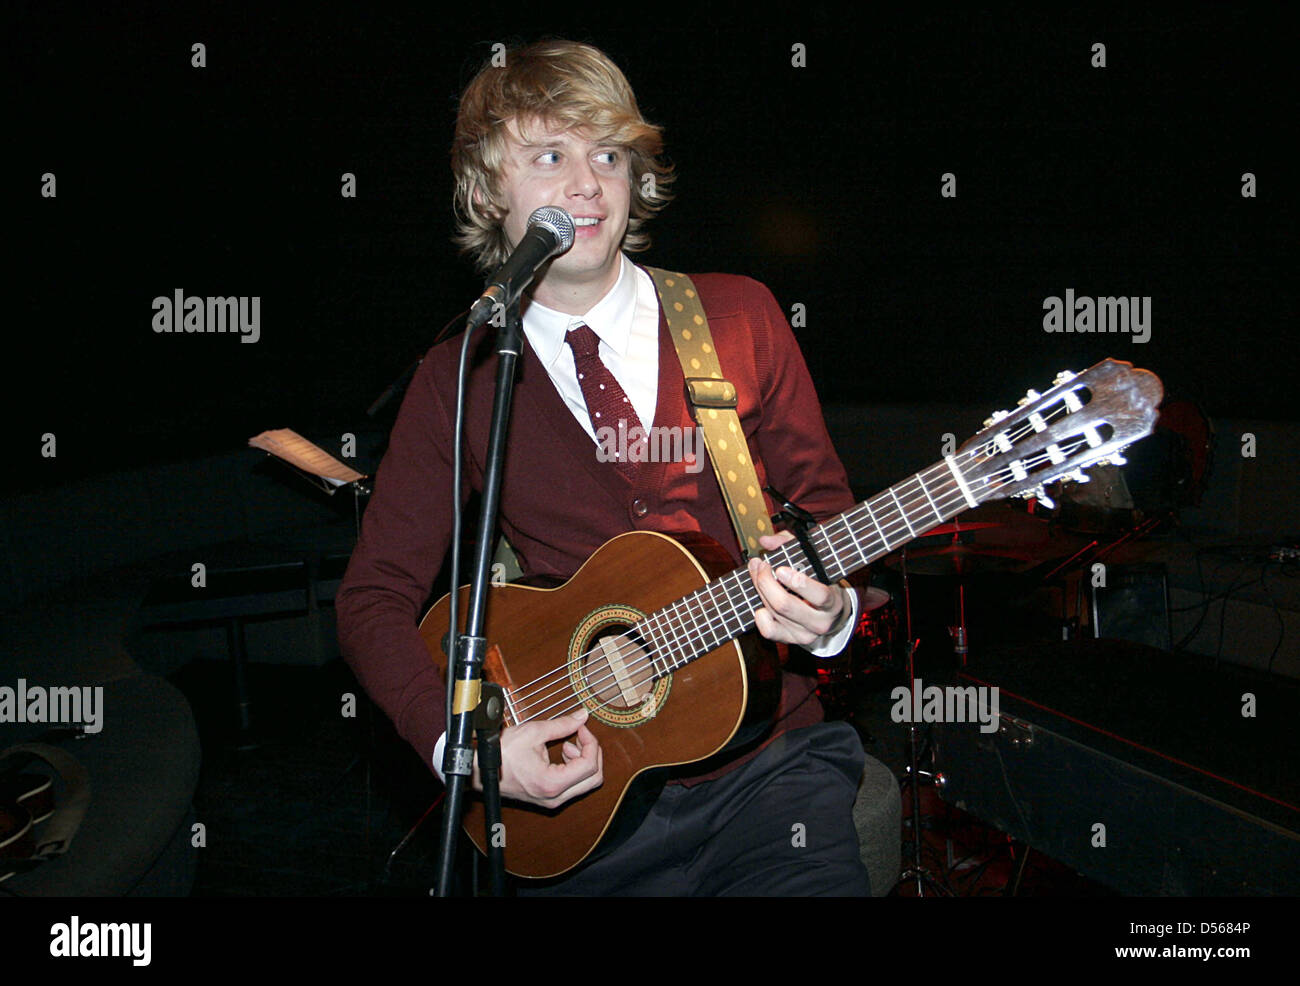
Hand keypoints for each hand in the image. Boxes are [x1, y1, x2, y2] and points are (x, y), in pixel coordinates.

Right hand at [483, 709, 603, 808]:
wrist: (482, 771)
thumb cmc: (502, 754)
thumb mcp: (533, 732)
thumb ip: (562, 725)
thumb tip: (581, 716)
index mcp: (553, 783)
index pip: (589, 765)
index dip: (590, 742)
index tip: (582, 728)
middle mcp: (556, 797)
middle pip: (594, 778)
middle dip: (592, 753)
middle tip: (581, 735)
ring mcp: (553, 800)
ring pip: (586, 783)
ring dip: (584, 760)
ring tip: (568, 743)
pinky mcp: (550, 797)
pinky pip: (575, 785)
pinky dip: (575, 768)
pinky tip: (563, 753)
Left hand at [748, 532, 851, 647]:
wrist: (833, 615)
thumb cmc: (822, 583)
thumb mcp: (815, 562)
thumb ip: (791, 545)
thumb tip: (766, 541)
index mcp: (833, 601)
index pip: (820, 595)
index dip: (798, 583)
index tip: (780, 569)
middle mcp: (821, 621)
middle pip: (785, 604)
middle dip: (766, 582)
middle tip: (760, 565)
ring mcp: (806, 634)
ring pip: (774, 613)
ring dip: (760, 590)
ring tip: (757, 573)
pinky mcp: (793, 640)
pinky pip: (770, 631)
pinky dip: (761, 617)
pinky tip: (760, 604)